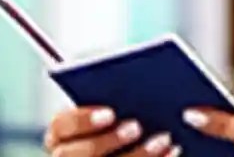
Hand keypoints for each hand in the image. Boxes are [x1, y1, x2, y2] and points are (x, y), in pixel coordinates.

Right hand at [43, 106, 180, 156]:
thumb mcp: (115, 106)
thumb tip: (130, 84)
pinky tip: (172, 152)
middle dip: (109, 141)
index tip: (111, 113)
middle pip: (77, 155)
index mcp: (61, 135)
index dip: (83, 120)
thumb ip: (117, 97)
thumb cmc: (125, 118)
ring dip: (138, 155)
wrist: (128, 147)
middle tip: (137, 126)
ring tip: (165, 139)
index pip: (61, 126)